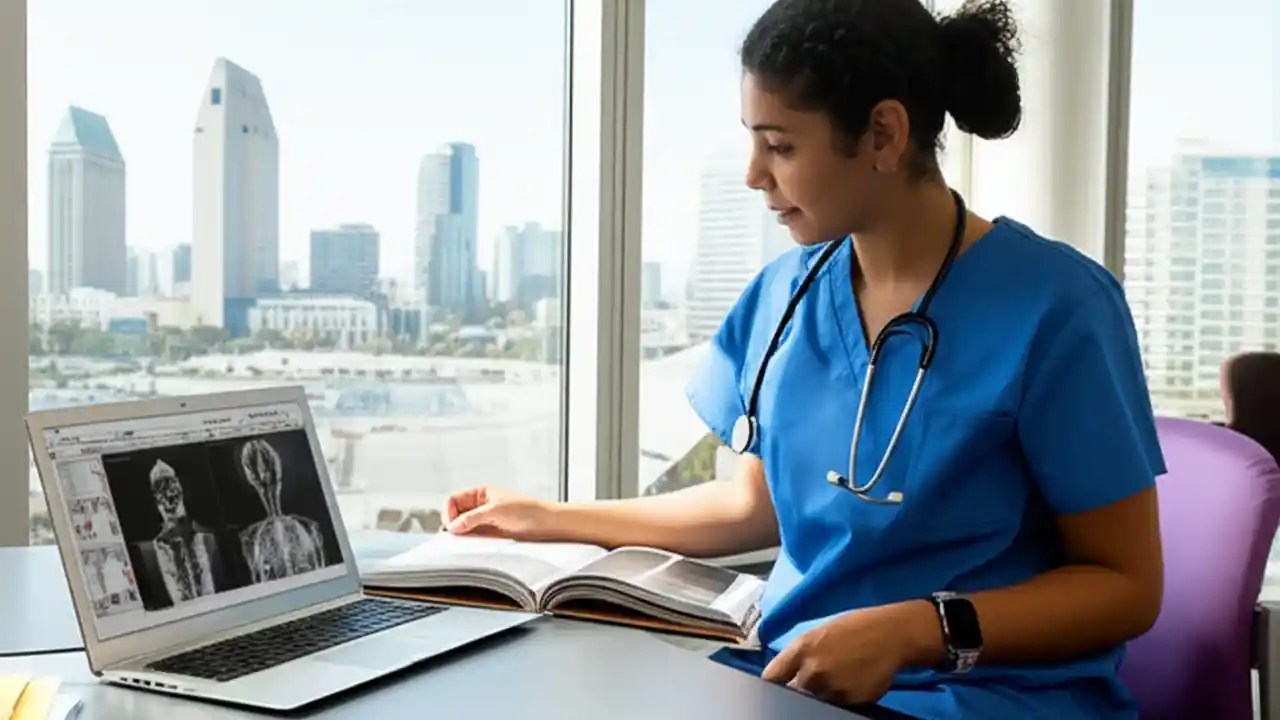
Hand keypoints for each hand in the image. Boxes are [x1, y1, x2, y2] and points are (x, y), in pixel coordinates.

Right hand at [444, 485, 559, 540]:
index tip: (453, 527)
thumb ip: (472, 518)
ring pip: (464, 527)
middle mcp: (482, 505)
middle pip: (456, 514)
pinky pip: (474, 537)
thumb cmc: (527, 510)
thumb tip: (452, 527)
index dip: (450, 512)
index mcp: (481, 492)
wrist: (549, 524)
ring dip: (461, 535)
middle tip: (453, 538)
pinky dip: (469, 542)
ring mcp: (486, 520)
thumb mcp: (496, 510)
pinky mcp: (492, 534)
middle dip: (453, 525)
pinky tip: (471, 546)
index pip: (453, 500)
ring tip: (462, 543)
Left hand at [761, 600, 941, 707]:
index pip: (772, 677)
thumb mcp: (820, 633)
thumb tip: (784, 674)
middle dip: (801, 687)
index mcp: (801, 649)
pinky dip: (843, 697)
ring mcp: (831, 688)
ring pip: (817, 700)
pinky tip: (854, 680)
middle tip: (819, 675)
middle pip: (794, 692)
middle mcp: (812, 671)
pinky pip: (838, 705)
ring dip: (823, 693)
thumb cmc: (855, 627)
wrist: (891, 634)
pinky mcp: (849, 701)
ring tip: (841, 675)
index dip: (773, 683)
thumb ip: (800, 654)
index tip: (776, 686)